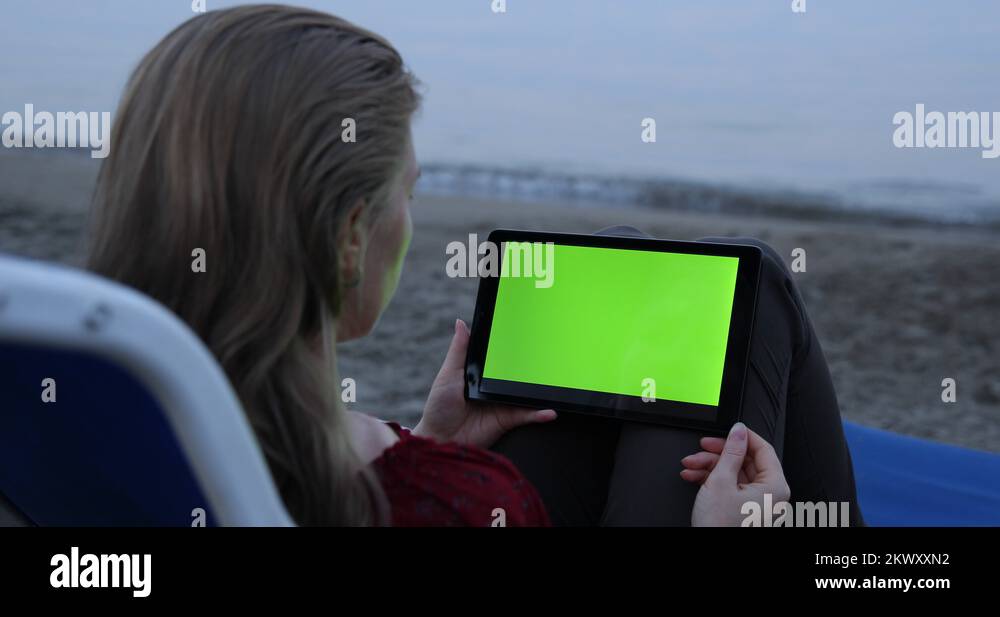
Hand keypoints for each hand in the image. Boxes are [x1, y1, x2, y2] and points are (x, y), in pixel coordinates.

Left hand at [414, 319, 556, 447]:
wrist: (440, 439)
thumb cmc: (439, 407)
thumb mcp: (448, 374)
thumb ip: (459, 350)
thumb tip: (460, 323)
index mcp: (481, 374)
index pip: (500, 358)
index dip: (512, 348)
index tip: (527, 335)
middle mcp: (493, 387)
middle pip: (516, 375)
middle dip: (531, 368)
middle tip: (547, 358)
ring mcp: (502, 403)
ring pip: (525, 394)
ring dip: (540, 391)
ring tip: (554, 383)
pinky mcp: (507, 420)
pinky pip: (526, 415)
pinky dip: (539, 414)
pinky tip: (550, 411)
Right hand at [680, 422, 789, 526]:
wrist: (711, 555)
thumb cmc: (721, 527)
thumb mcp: (721, 481)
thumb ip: (730, 452)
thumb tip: (738, 431)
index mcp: (775, 486)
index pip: (763, 449)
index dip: (742, 436)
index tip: (727, 429)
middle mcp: (770, 495)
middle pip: (746, 461)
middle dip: (718, 454)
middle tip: (702, 448)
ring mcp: (757, 504)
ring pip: (734, 473)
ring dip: (710, 466)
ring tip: (690, 466)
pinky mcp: (744, 510)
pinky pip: (730, 486)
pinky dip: (712, 480)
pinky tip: (694, 477)